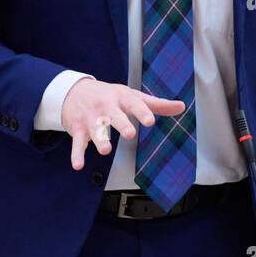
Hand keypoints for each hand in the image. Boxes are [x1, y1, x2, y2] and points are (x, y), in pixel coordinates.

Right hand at [60, 79, 184, 169]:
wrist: (74, 91)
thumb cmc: (108, 95)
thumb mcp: (132, 96)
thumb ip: (156, 104)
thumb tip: (181, 107)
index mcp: (121, 98)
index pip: (134, 104)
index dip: (142, 112)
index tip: (150, 121)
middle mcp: (105, 107)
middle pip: (114, 116)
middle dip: (121, 124)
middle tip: (129, 133)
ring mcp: (90, 119)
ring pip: (95, 130)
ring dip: (100, 140)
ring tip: (106, 150)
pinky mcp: (78, 129)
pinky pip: (77, 143)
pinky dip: (76, 154)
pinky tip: (78, 165)